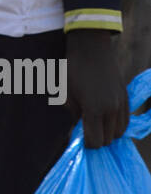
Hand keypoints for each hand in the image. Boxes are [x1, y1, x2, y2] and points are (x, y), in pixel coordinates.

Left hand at [66, 29, 129, 147]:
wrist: (91, 49)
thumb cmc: (73, 71)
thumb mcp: (66, 95)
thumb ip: (74, 116)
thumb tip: (78, 131)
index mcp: (94, 110)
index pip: (95, 142)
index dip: (86, 144)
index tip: (80, 136)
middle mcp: (111, 110)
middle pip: (108, 140)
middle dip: (96, 138)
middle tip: (86, 128)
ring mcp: (121, 104)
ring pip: (119, 133)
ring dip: (108, 132)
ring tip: (96, 123)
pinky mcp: (126, 98)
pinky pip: (126, 122)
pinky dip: (117, 125)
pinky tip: (106, 118)